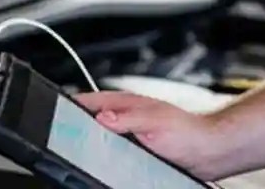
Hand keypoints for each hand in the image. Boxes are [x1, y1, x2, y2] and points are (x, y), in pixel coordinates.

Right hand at [72, 91, 232, 179]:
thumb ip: (127, 118)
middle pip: (92, 120)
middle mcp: (127, 117)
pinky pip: (113, 151)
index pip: (91, 101)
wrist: (208, 152)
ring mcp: (131, 134)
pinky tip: (101, 162)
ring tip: (76, 149)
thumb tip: (102, 117)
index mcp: (128, 105)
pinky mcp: (137, 150)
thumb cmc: (188, 133)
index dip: (71, 105)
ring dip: (91, 141)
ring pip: (102, 136)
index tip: (56, 112)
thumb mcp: (154, 122)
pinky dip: (104, 155)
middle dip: (76, 125)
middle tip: (60, 136)